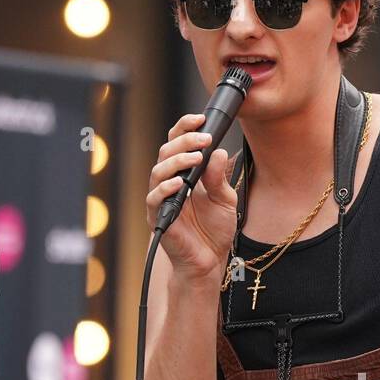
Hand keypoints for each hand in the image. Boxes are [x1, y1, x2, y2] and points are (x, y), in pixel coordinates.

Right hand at [146, 112, 238, 278]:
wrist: (210, 260)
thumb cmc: (214, 230)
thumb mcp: (225, 199)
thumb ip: (218, 177)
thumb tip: (217, 152)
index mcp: (184, 173)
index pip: (178, 143)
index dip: (186, 128)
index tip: (201, 118)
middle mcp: (169, 182)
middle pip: (167, 152)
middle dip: (185, 141)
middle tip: (204, 138)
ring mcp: (162, 199)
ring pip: (158, 171)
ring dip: (177, 161)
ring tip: (196, 157)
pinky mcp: (158, 216)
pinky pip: (155, 198)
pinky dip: (165, 188)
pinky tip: (180, 183)